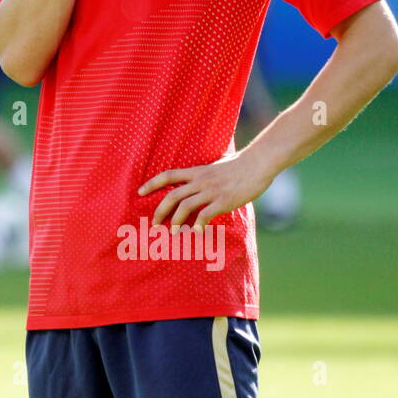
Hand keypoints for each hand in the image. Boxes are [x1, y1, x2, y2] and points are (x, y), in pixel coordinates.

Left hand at [138, 147, 274, 231]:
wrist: (257, 164)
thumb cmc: (239, 166)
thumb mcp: (216, 166)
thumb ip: (204, 175)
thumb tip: (197, 182)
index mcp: (197, 171)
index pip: (168, 175)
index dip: (152, 183)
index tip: (140, 192)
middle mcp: (200, 181)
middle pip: (172, 196)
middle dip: (160, 211)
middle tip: (155, 224)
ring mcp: (211, 191)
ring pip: (185, 207)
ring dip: (175, 221)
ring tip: (172, 233)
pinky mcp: (223, 201)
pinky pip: (205, 215)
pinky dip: (198, 225)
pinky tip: (196, 232)